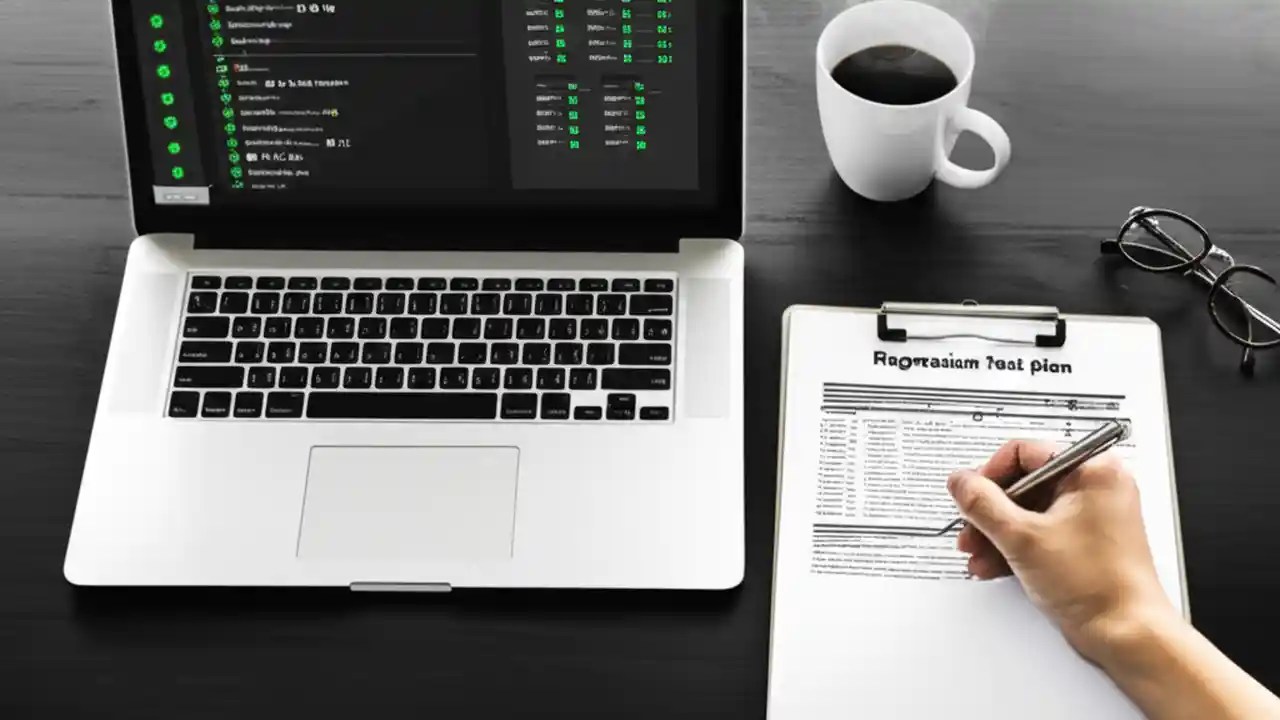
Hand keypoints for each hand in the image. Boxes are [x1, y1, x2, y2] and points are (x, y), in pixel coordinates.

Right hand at [946, 440, 1178, 664]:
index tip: (971, 494)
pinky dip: (1017, 546)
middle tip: (971, 528)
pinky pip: (1042, 531)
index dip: (989, 474)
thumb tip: (961, 482)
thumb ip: (982, 504)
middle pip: (1024, 484)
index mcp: (1092, 470)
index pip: (1024, 452)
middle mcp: (1097, 486)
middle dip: (990, 512)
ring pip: (1030, 511)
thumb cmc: (1098, 586)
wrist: (1126, 634)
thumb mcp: (1022, 537)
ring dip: (998, 532)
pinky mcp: (1087, 541)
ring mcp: (1093, 515)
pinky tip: (995, 563)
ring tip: (979, 553)